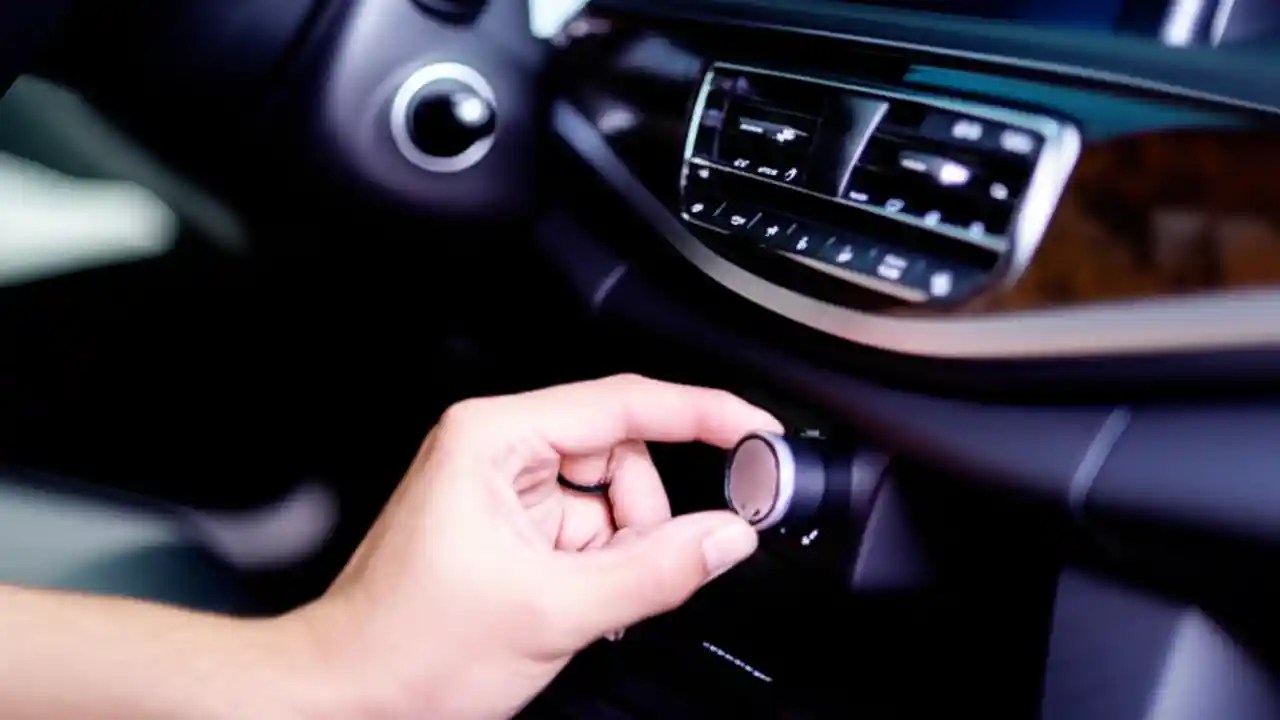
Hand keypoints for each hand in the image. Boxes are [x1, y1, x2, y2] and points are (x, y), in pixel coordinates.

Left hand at [289, 374, 781, 718]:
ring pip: (609, 501)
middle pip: (621, 457)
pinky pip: (586, 533)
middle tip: (633, 576)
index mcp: (495, 439)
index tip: (756, 432)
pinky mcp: (508, 531)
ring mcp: (502, 493)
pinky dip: (600, 571)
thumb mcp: (550, 611)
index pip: (625, 404)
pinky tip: (577, 608)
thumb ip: (654, 571)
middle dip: (642, 520)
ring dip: (619, 555)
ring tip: (587, 605)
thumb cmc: (405, 648)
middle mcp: (497, 452)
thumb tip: (727, 535)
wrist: (344, 698)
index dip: (702, 415)